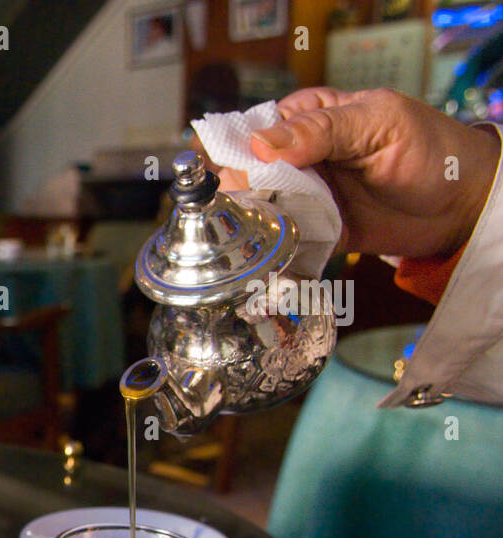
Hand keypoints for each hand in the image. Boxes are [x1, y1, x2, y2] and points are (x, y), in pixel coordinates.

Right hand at [209, 87, 498, 258]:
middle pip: (246, 176)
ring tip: (255, 241)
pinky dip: (273, 252)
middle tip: (247, 213)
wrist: (460, 208)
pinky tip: (270, 260)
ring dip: (253, 227)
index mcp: (306, 119)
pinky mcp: (311, 232)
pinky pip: (280, 242)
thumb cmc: (431, 151)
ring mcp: (302, 197)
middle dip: (241, 196)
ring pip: (258, 211)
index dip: (237, 153)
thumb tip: (260, 142)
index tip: (235, 177)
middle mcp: (297, 158)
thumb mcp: (378, 124)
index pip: (252, 131)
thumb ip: (321, 130)